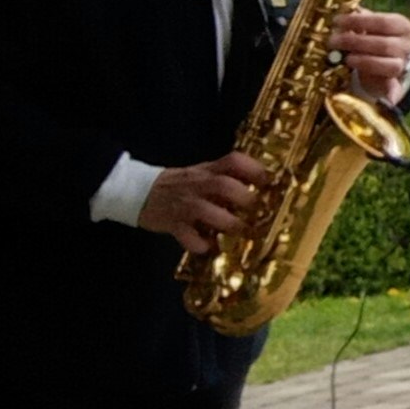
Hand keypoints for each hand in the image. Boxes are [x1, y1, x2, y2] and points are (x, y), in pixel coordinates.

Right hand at [139, 153, 269, 254]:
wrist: (139, 191)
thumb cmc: (181, 184)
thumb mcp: (203, 174)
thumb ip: (226, 177)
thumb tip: (263, 188)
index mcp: (208, 170)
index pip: (233, 160)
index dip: (254, 169)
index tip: (269, 182)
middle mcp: (197, 185)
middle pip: (223, 185)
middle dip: (244, 198)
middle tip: (258, 211)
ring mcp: (183, 203)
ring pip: (205, 210)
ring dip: (227, 222)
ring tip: (241, 232)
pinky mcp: (171, 222)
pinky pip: (185, 234)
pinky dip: (198, 243)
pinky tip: (209, 248)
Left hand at [334, 6, 409, 104]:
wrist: (385, 58)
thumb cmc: (372, 36)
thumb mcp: (368, 25)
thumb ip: (359, 18)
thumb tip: (342, 11)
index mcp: (401, 26)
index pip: (382, 22)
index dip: (358, 21)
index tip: (337, 21)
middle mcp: (405, 45)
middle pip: (383, 44)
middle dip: (355, 42)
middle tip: (332, 41)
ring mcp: (401, 64)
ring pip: (388, 64)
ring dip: (365, 61)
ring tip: (346, 58)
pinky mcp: (394, 82)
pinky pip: (395, 88)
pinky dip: (391, 95)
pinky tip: (386, 101)